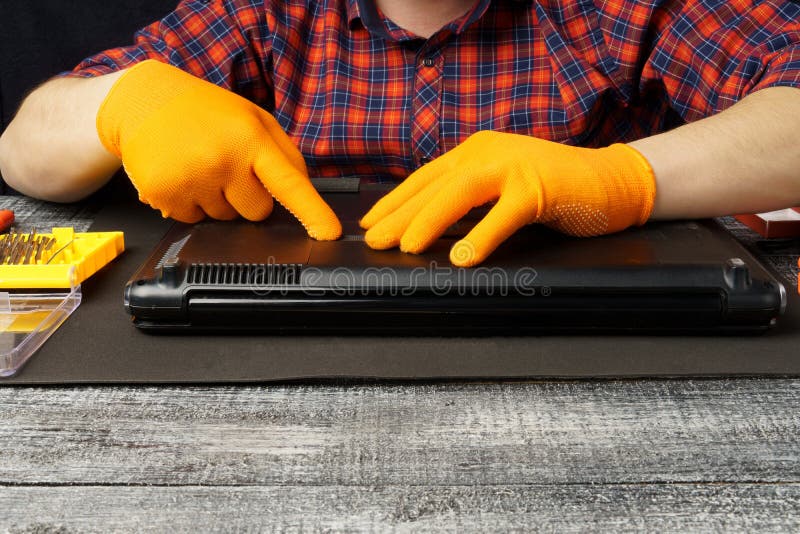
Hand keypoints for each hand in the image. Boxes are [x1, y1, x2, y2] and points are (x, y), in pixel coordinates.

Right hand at [96, 60, 340, 239]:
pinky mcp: (164, 196)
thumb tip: (305, 193)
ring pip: (226, 219)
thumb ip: (284, 154)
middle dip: (248, 196)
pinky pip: (194, 221)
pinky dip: (191, 205)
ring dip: (218, 200)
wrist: (143, 101)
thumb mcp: (253, 118)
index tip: (328, 233)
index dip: (312, 211)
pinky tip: (182, 175)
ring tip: (200, 165)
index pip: (289, 183)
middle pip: (258, 212)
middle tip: (226, 165)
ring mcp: (191, 180)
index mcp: (250, 138)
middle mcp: (221, 160)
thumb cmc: (206, 111)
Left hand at [360, 131, 655, 265]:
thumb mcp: (502, 189)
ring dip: (429, 220)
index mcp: (475, 152)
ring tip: (406, 247)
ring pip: (460, 193)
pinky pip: (504, 214)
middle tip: (374, 240)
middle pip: (433, 186)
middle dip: (399, 215)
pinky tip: (463, 258)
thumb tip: (432, 231)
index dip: (395, 201)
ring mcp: (513, 166)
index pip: (424, 178)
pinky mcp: (539, 187)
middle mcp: (487, 153)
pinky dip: (481, 237)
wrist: (611, 180)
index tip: (370, 222)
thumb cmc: (555, 188)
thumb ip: (471, 202)